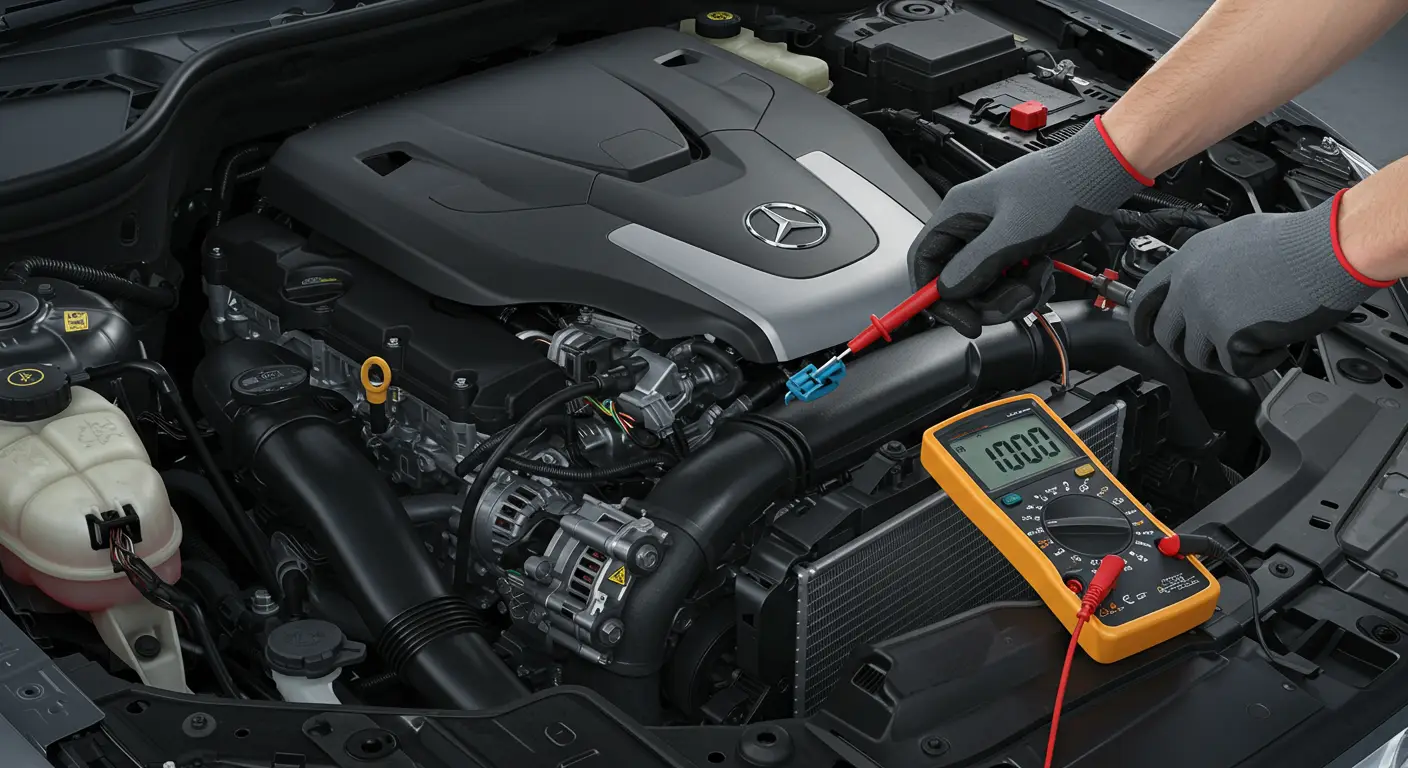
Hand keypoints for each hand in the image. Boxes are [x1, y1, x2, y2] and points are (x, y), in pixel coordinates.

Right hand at [909, 116, 1150, 337]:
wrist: (1099, 175)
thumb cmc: (1059, 188)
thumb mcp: (1014, 231)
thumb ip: (976, 264)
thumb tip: (947, 290)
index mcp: (959, 213)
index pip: (924, 261)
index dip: (933, 295)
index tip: (960, 319)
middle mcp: (972, 227)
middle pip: (959, 283)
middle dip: (989, 299)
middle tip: (1015, 298)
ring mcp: (994, 240)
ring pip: (987, 288)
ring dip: (1014, 293)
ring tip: (1037, 274)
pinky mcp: (1016, 249)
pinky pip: (1009, 283)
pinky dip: (1029, 286)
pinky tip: (1044, 269)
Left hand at [1129, 191, 1392, 376]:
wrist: (1327, 249)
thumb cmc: (1297, 240)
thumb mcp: (1235, 238)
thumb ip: (1209, 264)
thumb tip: (1205, 283)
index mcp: (1188, 259)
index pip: (1145, 297)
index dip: (1141, 322)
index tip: (1143, 337)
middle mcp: (1189, 286)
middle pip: (1167, 336)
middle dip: (1185, 351)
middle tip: (1209, 355)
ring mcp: (1206, 312)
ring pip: (1197, 357)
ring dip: (1223, 359)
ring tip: (1251, 347)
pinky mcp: (1230, 336)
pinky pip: (1234, 367)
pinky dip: (1257, 363)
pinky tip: (1274, 347)